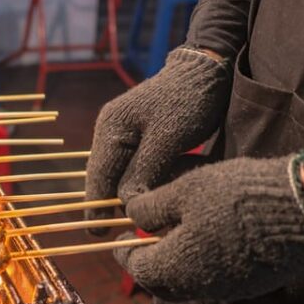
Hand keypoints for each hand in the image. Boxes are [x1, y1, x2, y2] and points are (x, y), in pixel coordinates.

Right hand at [85, 47, 230, 231]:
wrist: (207, 68)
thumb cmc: (190, 101)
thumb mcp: (169, 139)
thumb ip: (144, 172)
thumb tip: (126, 205)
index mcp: (111, 129)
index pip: (98, 177)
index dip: (96, 207)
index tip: (97, 234)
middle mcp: (108, 131)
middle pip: (101, 177)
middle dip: (107, 204)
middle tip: (112, 234)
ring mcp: (120, 132)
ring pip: (115, 174)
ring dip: (122, 195)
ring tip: (131, 220)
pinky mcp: (135, 136)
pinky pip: (128, 167)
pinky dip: (134, 183)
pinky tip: (144, 197)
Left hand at [114, 155, 303, 300]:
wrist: (303, 208)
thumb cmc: (236, 195)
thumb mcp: (185, 190)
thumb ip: (151, 207)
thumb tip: (131, 214)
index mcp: (176, 267)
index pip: (137, 269)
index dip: (124, 253)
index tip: (120, 238)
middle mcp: (200, 288)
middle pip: (161, 285)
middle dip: (147, 266)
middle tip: (143, 244)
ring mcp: (230, 290)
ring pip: (189, 285)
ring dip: (175, 267)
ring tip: (174, 239)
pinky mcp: (254, 285)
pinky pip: (216, 282)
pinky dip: (202, 267)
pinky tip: (208, 243)